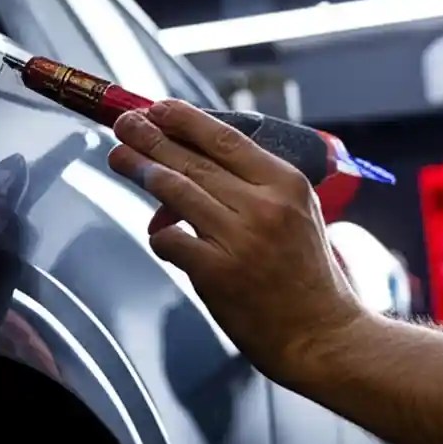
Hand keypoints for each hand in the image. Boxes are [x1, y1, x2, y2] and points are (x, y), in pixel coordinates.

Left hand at [107, 99, 365, 382]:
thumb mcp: (299, 212)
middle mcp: (263, 205)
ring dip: (141, 170)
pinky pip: (170, 239)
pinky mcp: (217, 272)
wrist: (323, 335)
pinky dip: (159, 233)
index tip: (158, 108)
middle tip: (124, 124)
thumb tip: (198, 155)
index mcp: (286, 183)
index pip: (225, 138)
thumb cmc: (307, 274)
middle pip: (192, 159)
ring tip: (120, 158)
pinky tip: (158, 232)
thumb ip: (256, 184)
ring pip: (175, 190)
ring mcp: (238, 238)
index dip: (185, 119)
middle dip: (150, 137)